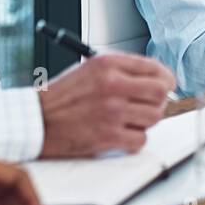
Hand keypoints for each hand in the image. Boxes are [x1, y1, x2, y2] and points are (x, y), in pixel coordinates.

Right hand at [38, 53, 176, 156]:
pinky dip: (134, 140)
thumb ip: (124, 70)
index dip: (166, 79)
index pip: (155, 68)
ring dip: (145, 120)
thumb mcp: (91, 69)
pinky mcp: (109, 136)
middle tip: (150, 104)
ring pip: (154, 117)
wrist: (37, 121)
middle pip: (161, 92)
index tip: (167, 85)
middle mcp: (112, 85)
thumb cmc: (63, 97)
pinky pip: (141, 140)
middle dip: (160, 100)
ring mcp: (112, 112)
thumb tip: (159, 79)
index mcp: (108, 64)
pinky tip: (121, 134)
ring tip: (128, 119)